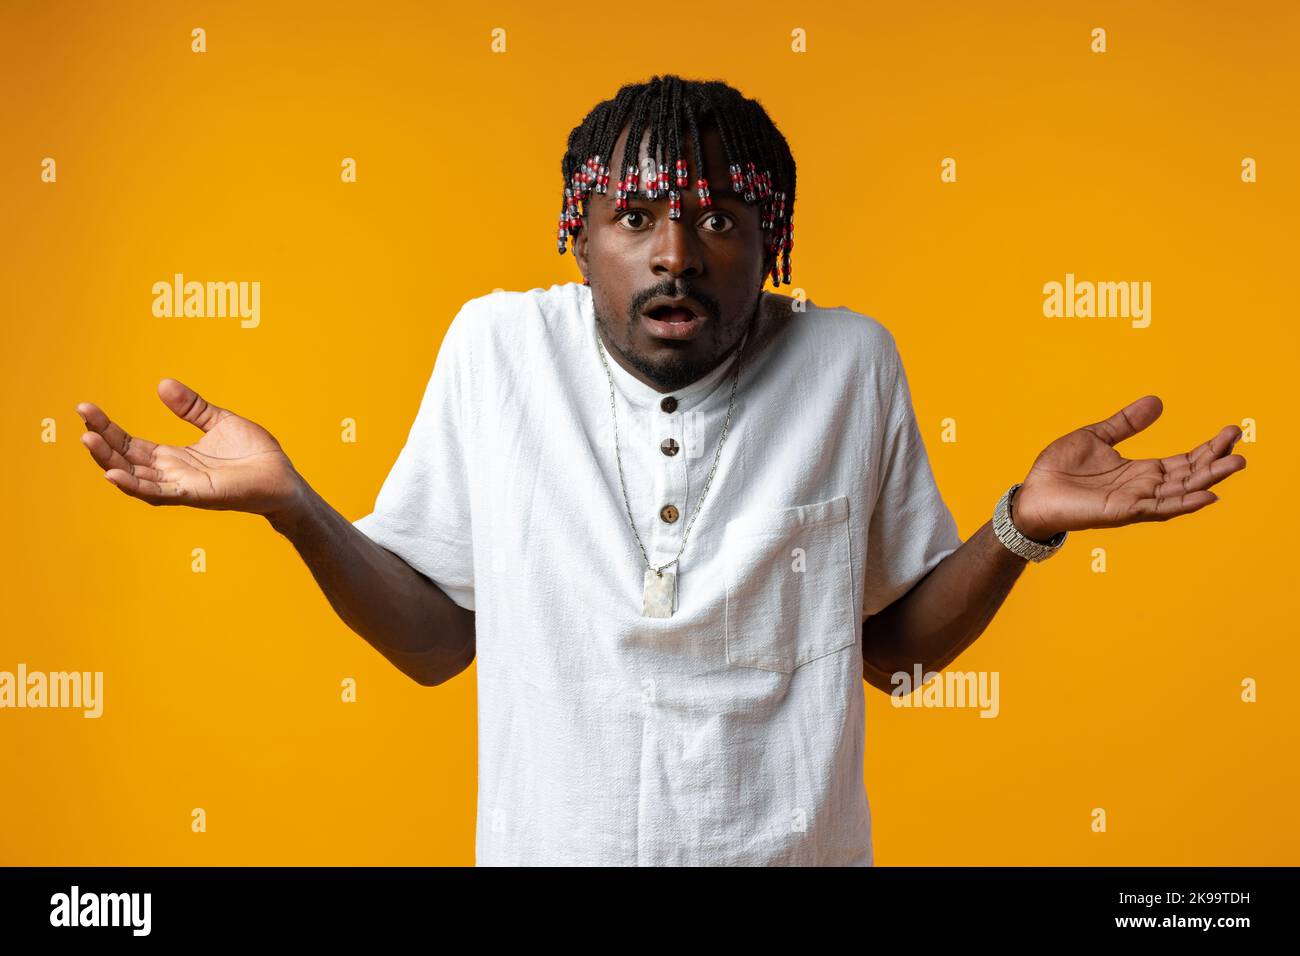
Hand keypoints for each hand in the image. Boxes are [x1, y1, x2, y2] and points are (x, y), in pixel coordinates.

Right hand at [77, 378, 304, 520]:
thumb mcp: (219, 421)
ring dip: (110, 461)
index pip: (130, 443)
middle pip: (126, 458)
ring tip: (88, 441)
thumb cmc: (255, 454)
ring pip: (135, 477)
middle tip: (82, 419)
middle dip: (102, 440)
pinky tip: (114, 473)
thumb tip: (161, 383)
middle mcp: (172, 473)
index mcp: (175, 457)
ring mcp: (182, 486)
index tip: (85, 409)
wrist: (284, 477)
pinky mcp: (197, 495)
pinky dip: (135, 485)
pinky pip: (159, 492)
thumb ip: (191, 406)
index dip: (108, 428)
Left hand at [1009, 395, 1246, 539]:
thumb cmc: (1059, 469)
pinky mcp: (1121, 512)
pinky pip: (1159, 508)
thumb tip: (1158, 402)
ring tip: (1234, 465)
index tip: (1231, 431)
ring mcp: (1135, 501)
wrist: (1032, 492)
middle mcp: (1143, 488)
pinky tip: (1207, 495)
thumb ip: (1127, 423)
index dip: (1208, 448)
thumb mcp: (1096, 436)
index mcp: (1140, 471)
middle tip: (1241, 447)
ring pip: (1181, 492)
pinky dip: (1184, 502)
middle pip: (1189, 476)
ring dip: (1209, 480)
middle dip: (1216, 462)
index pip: (1184, 460)